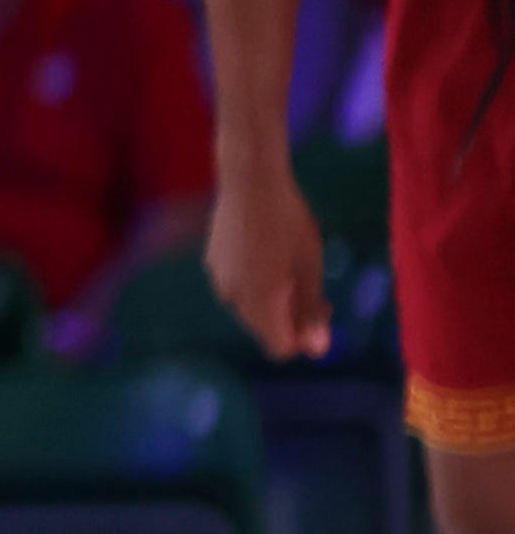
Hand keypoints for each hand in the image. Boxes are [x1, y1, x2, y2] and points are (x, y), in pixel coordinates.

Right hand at [208, 161, 331, 361]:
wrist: (248, 182)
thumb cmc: (288, 223)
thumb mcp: (310, 266)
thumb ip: (311, 310)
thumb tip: (317, 351)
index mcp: (260, 304)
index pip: (279, 348)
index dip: (303, 338)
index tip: (321, 309)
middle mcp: (234, 300)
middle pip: (265, 328)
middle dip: (289, 316)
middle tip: (313, 283)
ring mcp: (219, 281)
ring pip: (250, 307)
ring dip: (272, 297)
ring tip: (288, 263)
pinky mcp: (212, 263)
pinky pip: (237, 286)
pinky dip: (255, 280)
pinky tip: (266, 250)